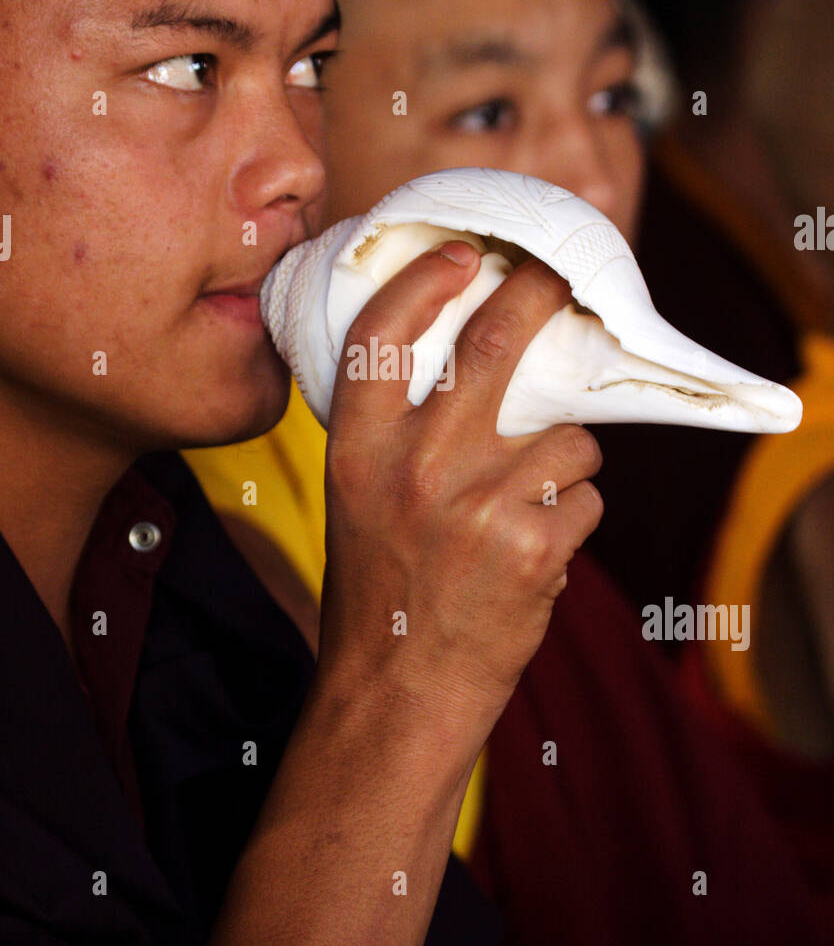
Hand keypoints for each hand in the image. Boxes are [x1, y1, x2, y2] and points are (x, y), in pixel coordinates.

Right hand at [318, 241, 602, 736]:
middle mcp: (415, 467)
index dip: (427, 282)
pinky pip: (587, 495)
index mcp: (358, 450)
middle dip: (540, 296)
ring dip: (566, 463)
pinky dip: (574, 516)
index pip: (385, 336)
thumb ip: (401, 434)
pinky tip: (535, 551)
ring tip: (526, 508)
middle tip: (560, 279)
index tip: (463, 254)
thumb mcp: (360, 499)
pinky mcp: (533, 544)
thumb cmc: (381, 591)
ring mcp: (477, 504)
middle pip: (496, 346)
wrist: (397, 691)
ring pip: (568, 437)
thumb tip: (477, 364)